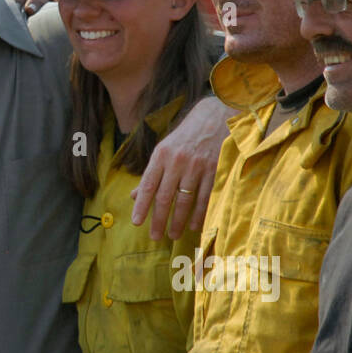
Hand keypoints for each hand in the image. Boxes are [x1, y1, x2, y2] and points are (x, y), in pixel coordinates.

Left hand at [132, 96, 232, 239]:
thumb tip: (135, 195)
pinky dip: (199, 214)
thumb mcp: (165, 149)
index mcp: (161, 155)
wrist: (216, 116)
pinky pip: (205, 198)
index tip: (136, 222)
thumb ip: (152, 173)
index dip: (141, 206)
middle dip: (158, 220)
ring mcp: (197, 167)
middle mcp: (177, 162)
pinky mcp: (215, 170)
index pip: (148, 185)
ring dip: (179, 221)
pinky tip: (194, 225)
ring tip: (173, 235)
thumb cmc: (186, 135)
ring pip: (185, 201)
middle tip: (155, 236)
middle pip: (165, 197)